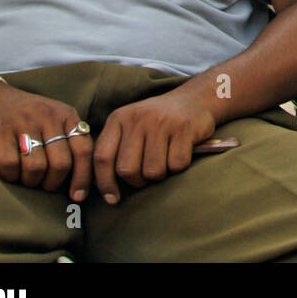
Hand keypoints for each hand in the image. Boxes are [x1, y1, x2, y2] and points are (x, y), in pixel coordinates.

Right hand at [0, 80, 94, 199]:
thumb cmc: (27, 116)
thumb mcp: (55, 118)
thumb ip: (70, 140)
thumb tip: (86, 177)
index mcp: (67, 115)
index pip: (84, 150)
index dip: (83, 177)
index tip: (78, 196)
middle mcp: (48, 117)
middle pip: (61, 163)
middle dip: (53, 183)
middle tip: (46, 185)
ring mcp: (23, 122)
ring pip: (36, 167)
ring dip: (32, 181)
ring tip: (28, 179)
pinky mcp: (0, 130)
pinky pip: (10, 164)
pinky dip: (11, 176)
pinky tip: (11, 173)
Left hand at [93, 90, 215, 203]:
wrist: (194, 98)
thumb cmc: (158, 120)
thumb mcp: (131, 125)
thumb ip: (115, 147)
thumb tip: (101, 185)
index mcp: (118, 118)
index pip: (102, 157)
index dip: (105, 183)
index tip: (111, 199)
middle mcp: (137, 118)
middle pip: (127, 169)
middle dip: (138, 181)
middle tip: (146, 176)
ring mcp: (161, 122)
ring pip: (153, 171)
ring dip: (160, 175)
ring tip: (164, 162)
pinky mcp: (183, 128)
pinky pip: (176, 164)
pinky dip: (179, 166)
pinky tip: (180, 153)